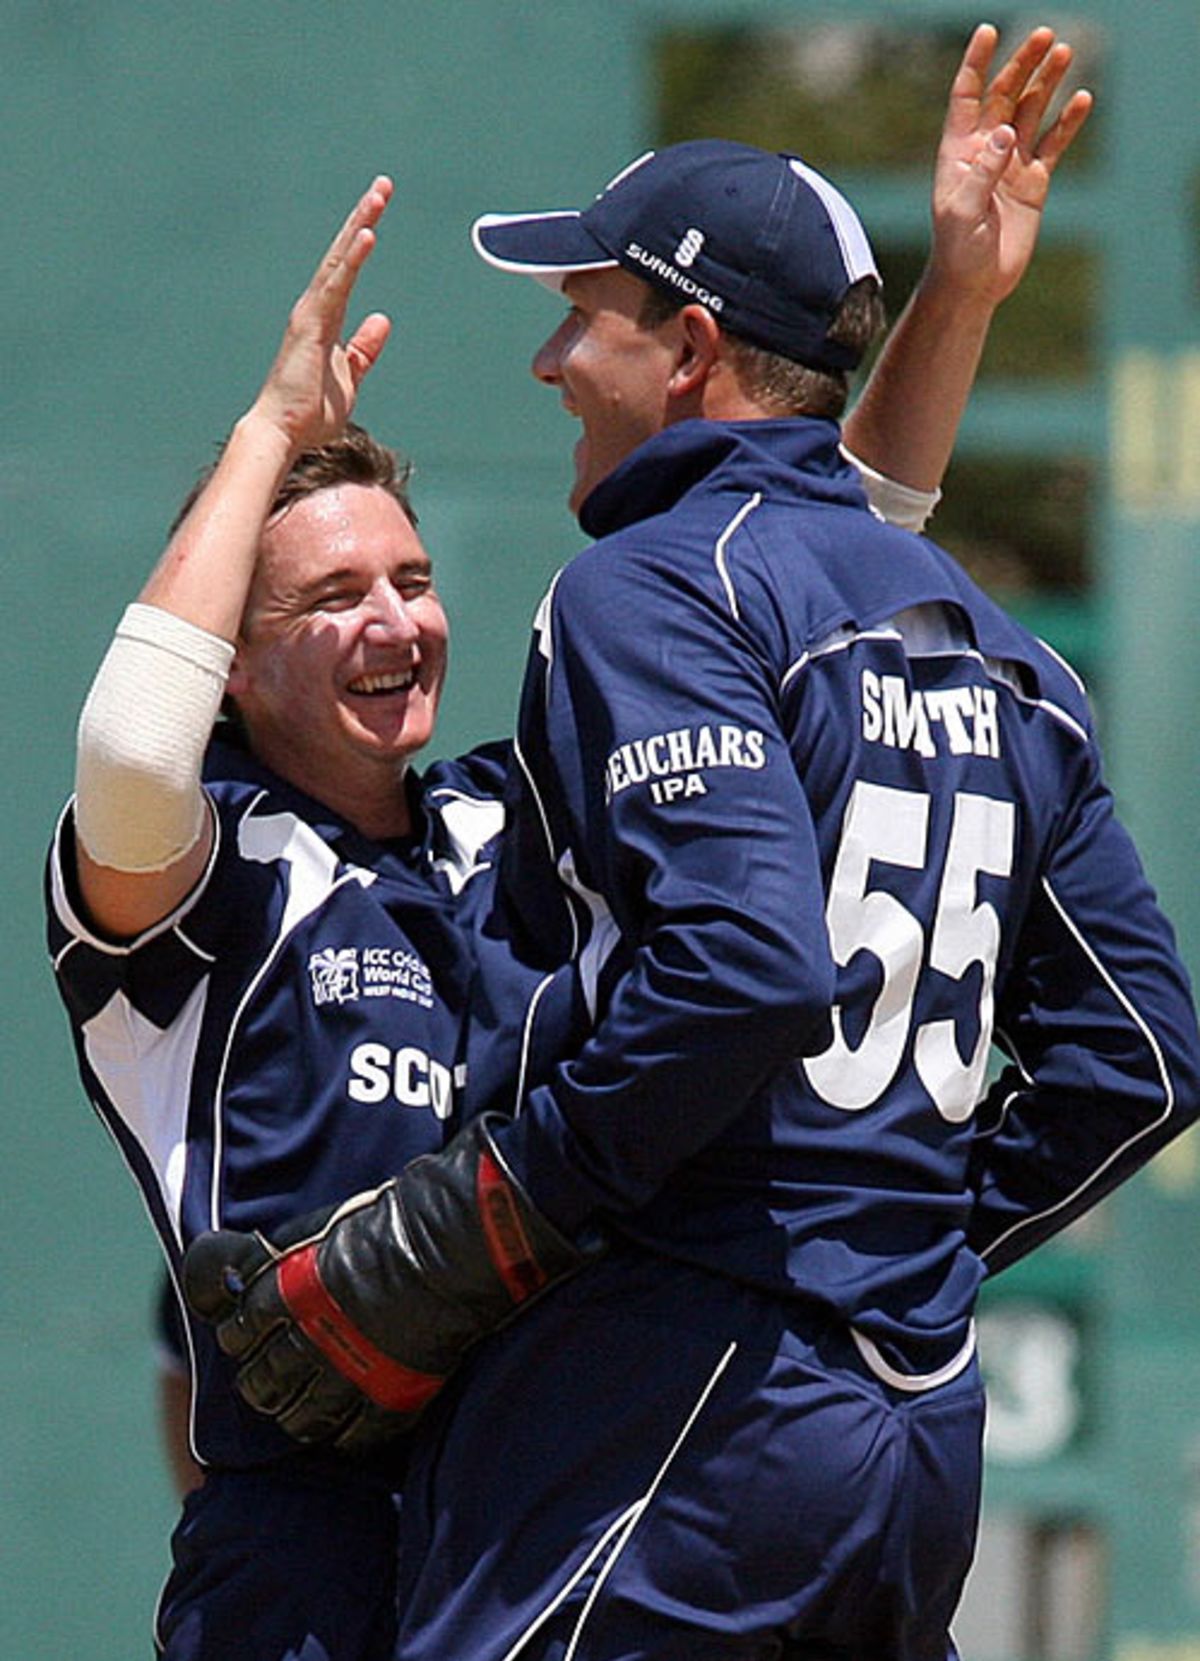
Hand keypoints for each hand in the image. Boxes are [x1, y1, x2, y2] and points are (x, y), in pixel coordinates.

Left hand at [183, 1116, 593, 1454]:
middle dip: (260, 1382)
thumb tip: (238, 1267)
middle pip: (262, 1381)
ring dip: (295, 1414)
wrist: (457, 1242)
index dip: (239, 1336)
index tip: (245, 1336)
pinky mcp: (389, 1396)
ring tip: (298, 1410)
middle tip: (266, 1380)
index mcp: (288, 1291)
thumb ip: (281, 1256)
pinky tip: (343, 1427)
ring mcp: (349, 1373)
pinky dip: (343, 1435)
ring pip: (301, 1417)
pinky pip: (353, 1434)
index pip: (239, 1330)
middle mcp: (309, 1339)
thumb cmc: (394, 1221)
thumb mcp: (323, 1225)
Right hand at [249, 175, 394, 453]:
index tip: (377, 209)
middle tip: (382, 185)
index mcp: (326, 318)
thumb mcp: (350, 377)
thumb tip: (382, 318)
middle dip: (363, 217)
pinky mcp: (311, 324)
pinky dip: (352, 259)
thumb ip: (365, 348)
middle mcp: (316, 307)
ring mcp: (311, 313)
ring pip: (340, 261)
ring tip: (377, 197)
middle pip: (344, 254)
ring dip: (360, 226)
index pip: (348, 269)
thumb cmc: (311, 412)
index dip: (363, 238)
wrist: (283, 432)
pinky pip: (336, 285)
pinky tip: (367, 235)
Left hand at [929, 24, 1092, 305]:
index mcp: (959, 152)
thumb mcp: (962, 212)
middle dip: (1023, 65)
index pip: (966, 96)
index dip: (976, 64)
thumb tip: (1005, 132)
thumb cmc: (957, 250)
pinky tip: (1081, 100)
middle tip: (1045, 35)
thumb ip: (983, 171)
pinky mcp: (1034, 181)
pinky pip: (1054, 144)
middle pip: (1006, 95)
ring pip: (1032, 112)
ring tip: (1066, 52)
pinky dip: (1068, 122)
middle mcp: (985, 150)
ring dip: (1048, 84)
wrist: (975, 284)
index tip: (988, 32)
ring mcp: (1011, 163)